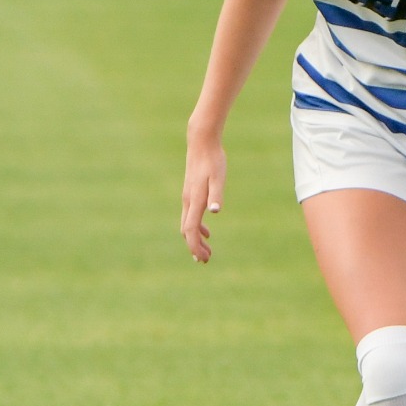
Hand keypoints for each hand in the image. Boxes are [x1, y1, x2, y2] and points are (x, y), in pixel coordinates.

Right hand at [182, 136, 225, 262]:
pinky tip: (207, 232)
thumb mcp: (218, 178)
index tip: (202, 258)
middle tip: (205, 261)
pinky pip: (191, 216)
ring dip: (196, 239)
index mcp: (195, 201)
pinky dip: (197, 228)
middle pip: (187, 231)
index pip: (190, 230)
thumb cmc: (213, 161)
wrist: (201, 144)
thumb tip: (216, 211)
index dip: (195, 246)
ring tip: (206, 252)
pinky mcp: (191, 194)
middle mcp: (188, 202)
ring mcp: (188, 198)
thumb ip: (217, 195)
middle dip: (195, 247)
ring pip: (188, 225)